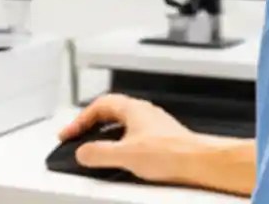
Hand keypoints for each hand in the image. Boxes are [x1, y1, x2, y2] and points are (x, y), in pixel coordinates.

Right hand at [57, 93, 206, 185]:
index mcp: (132, 108)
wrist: (199, 162)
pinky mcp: (161, 139)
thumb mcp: (125, 155)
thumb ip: (99, 153)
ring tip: (95, 148)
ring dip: (105, 134)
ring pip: (122, 124)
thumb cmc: (171, 153)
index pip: (98, 106)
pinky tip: (120, 158)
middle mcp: (143, 112)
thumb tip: (83, 153)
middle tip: (78, 136)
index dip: (79, 120)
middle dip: (91, 124)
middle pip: (110, 112)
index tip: (68, 134)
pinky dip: (120, 143)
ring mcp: (154, 125)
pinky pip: (133, 136)